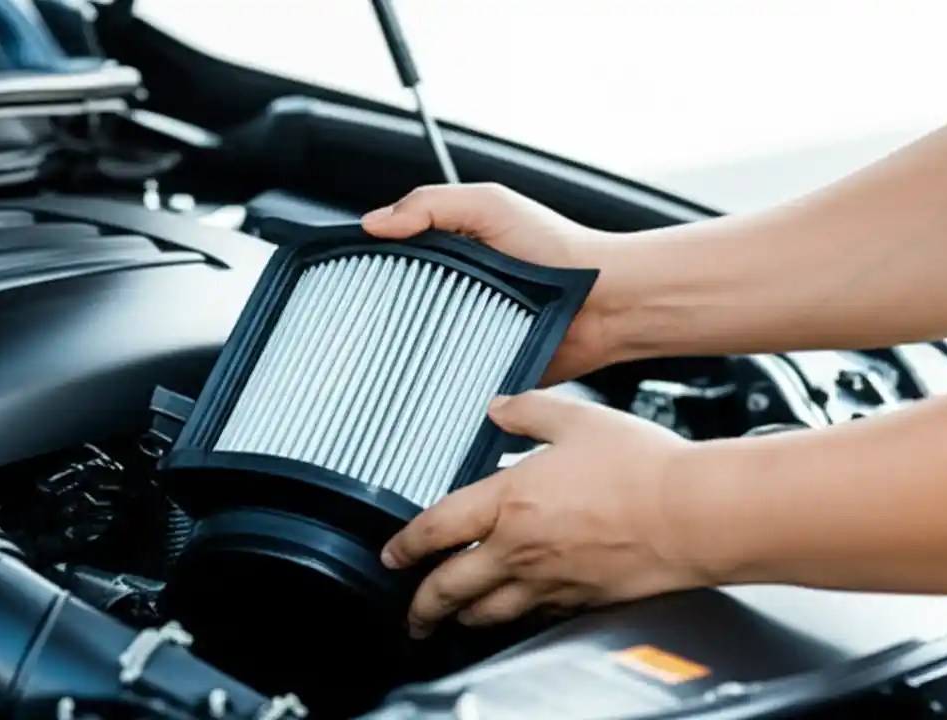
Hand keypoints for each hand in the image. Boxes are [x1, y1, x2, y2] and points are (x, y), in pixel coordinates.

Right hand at [362, 183, 619, 383]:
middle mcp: (454, 292)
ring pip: (416, 344)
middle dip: (376, 314)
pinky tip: (416, 379)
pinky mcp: (479, 367)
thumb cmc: (559, 248)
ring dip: (402, 349)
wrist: (607, 305)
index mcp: (451, 251)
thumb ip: (432, 204)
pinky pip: (445, 377)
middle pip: (396, 305)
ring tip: (378, 356)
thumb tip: (373, 222)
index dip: (365, 265)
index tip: (338, 275)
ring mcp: (466, 331)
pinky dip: (431, 378)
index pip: (392, 259)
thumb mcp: (490, 205)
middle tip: (354, 323)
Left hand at [380, 390, 714, 637]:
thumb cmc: (641, 468)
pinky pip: (534, 617)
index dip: (406, 545)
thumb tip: (499, 405)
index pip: (437, 530)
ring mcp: (550, 582)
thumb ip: (529, 410)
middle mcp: (520, 550)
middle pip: (451, 588)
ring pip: (489, 613)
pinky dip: (515, 618)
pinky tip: (515, 611)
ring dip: (462, 617)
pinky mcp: (580, 600)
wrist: (692, 515)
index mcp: (508, 503)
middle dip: (423, 604)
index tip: (392, 555)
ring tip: (452, 618)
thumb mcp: (576, 419)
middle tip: (412, 613)